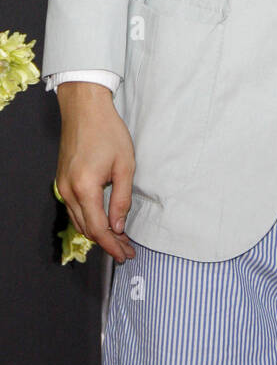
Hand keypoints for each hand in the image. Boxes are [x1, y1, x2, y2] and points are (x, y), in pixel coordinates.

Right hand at [55, 82, 135, 262]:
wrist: (84, 109)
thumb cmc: (108, 132)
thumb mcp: (125, 164)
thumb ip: (122, 198)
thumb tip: (119, 226)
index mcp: (85, 187)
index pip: (98, 229)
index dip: (112, 245)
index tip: (125, 255)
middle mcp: (68, 191)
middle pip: (86, 229)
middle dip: (107, 242)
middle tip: (126, 250)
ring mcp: (62, 186)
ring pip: (78, 221)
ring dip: (97, 233)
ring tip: (119, 239)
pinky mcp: (62, 181)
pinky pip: (75, 209)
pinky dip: (88, 219)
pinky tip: (104, 220)